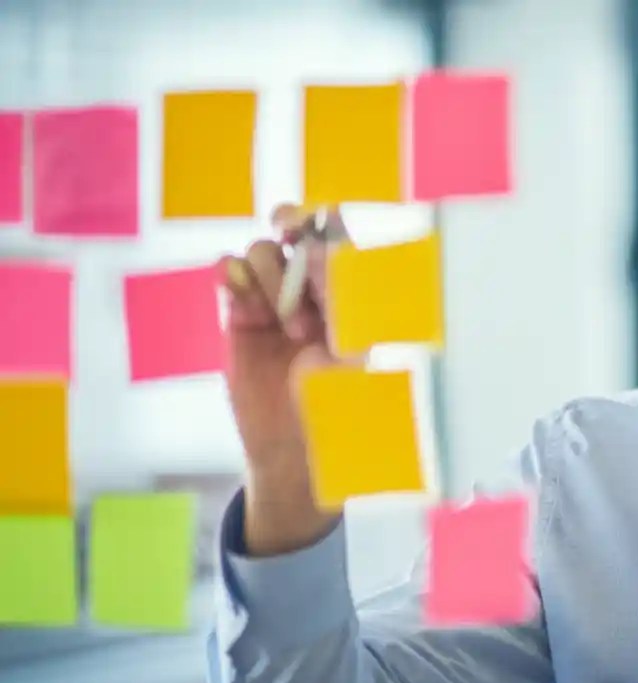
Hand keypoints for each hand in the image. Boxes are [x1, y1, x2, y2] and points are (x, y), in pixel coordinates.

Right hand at [219, 203, 346, 555]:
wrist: (294, 448)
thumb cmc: (338, 407)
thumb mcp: (352, 358)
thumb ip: (342, 306)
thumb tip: (321, 254)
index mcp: (349, 292)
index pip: (338, 234)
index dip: (324, 222)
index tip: (316, 234)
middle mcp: (312, 287)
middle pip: (295, 228)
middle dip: (292, 227)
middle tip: (290, 241)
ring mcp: (273, 298)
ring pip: (262, 251)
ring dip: (270, 276)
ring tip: (289, 328)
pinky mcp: (240, 313)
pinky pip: (228, 272)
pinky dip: (231, 275)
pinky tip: (245, 307)